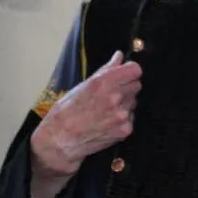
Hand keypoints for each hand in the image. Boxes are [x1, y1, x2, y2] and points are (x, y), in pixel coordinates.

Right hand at [31, 51, 141, 176]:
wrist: (60, 140)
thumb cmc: (67, 111)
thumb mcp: (83, 85)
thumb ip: (106, 70)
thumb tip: (120, 57)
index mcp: (103, 83)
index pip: (135, 70)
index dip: (130, 71)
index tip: (126, 74)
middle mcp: (115, 97)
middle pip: (136, 85)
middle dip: (127, 87)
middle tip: (113, 94)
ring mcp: (122, 115)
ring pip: (134, 102)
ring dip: (125, 103)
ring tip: (107, 110)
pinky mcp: (125, 129)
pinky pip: (131, 117)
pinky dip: (123, 119)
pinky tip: (108, 121)